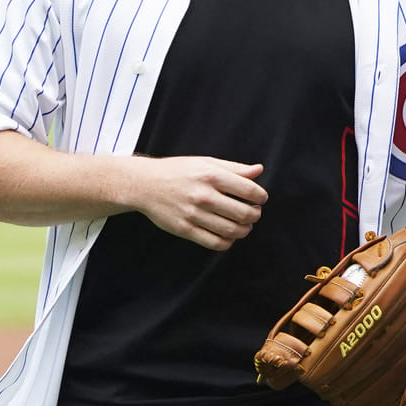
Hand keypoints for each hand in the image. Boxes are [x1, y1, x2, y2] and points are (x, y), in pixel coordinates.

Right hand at [126, 156, 266, 251]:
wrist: (145, 185)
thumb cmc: (178, 171)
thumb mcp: (207, 162)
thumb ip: (234, 168)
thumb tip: (259, 170)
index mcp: (212, 176)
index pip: (249, 190)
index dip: (261, 196)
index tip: (260, 198)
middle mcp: (204, 196)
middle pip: (243, 213)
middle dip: (255, 215)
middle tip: (254, 212)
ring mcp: (193, 214)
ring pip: (231, 230)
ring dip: (245, 230)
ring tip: (245, 225)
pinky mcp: (185, 230)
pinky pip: (214, 243)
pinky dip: (228, 242)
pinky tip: (229, 235)